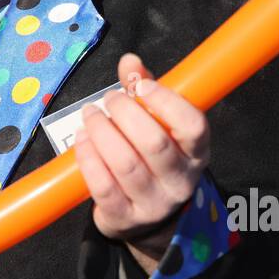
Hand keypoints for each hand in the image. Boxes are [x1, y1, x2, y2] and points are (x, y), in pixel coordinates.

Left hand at [73, 53, 210, 273]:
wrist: (143, 215)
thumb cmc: (150, 157)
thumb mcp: (157, 124)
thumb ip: (145, 89)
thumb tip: (129, 61)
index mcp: (196, 152)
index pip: (193, 125)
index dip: (165, 101)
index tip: (139, 85)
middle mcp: (180, 180)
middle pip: (154, 142)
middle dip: (124, 113)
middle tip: (108, 99)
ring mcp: (154, 203)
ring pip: (125, 164)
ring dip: (101, 132)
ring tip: (90, 115)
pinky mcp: (125, 218)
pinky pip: (102, 186)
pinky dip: (88, 158)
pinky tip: (82, 140)